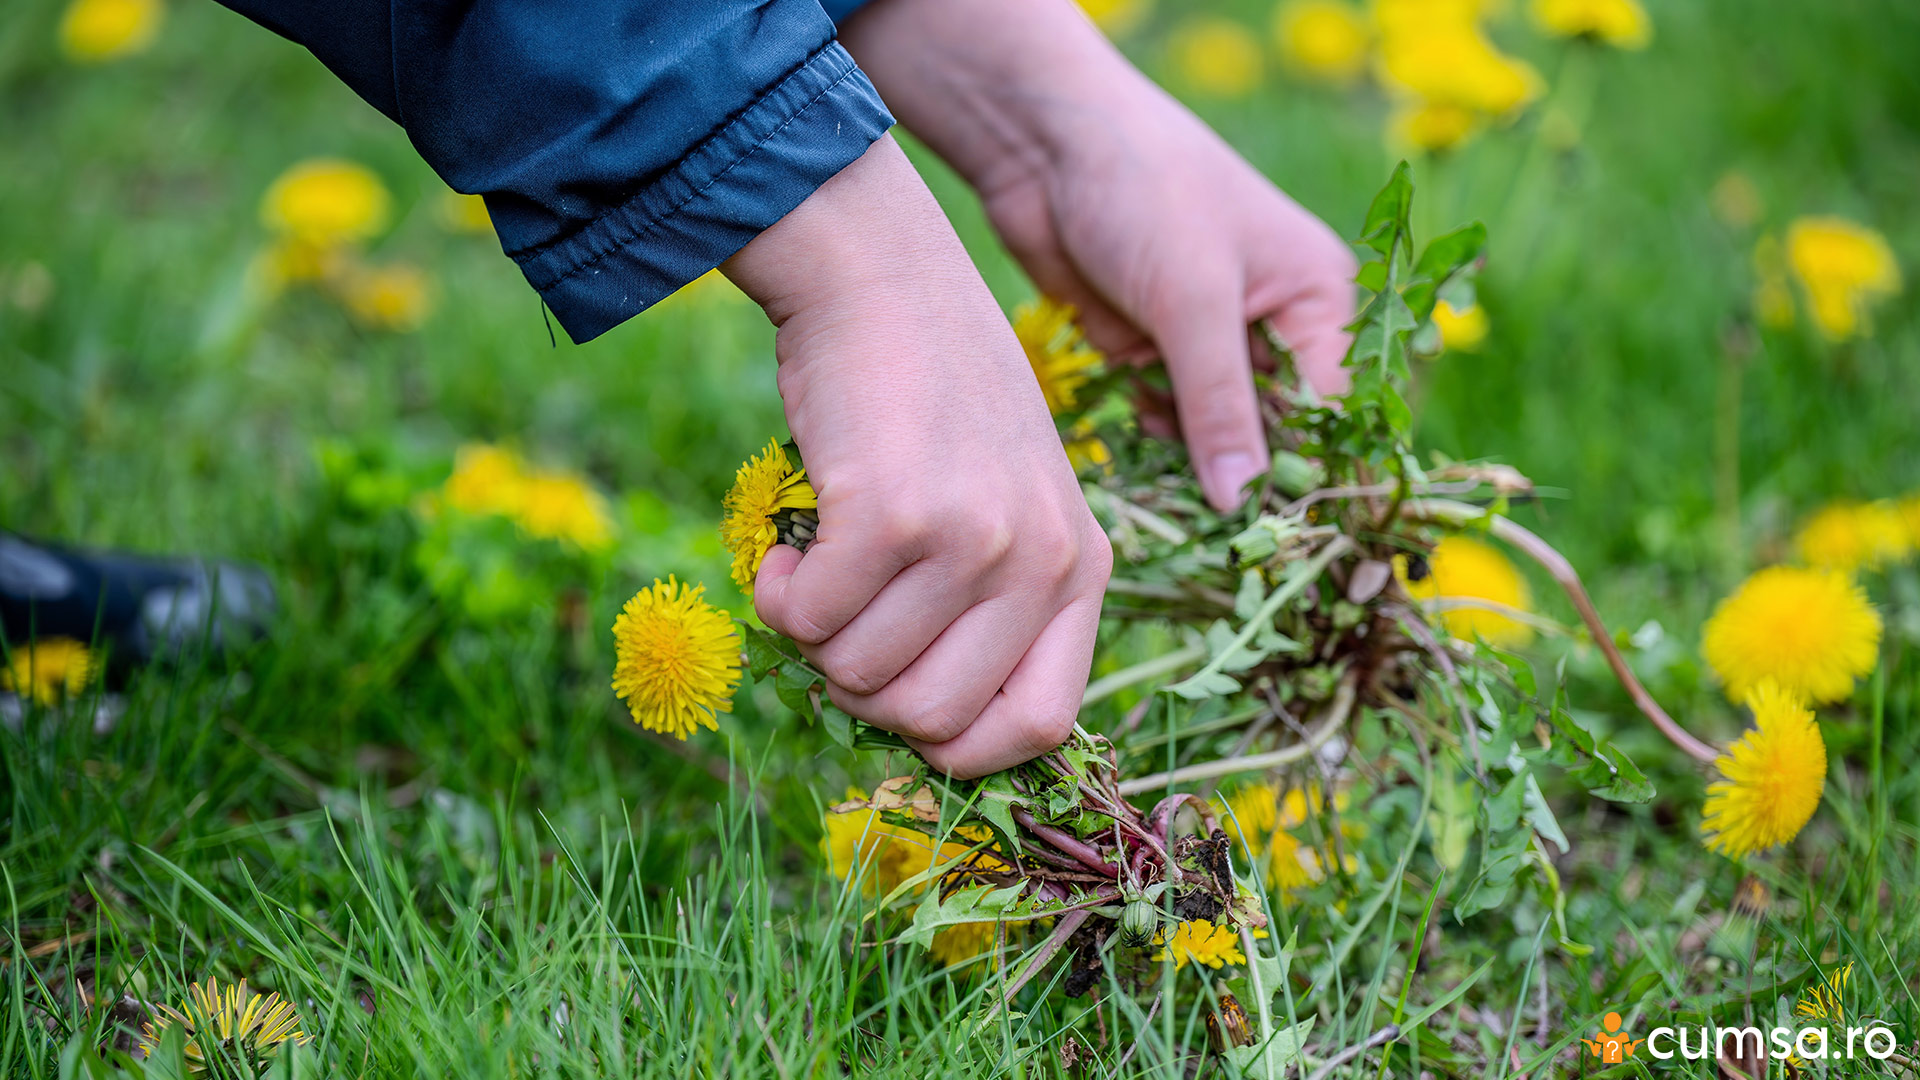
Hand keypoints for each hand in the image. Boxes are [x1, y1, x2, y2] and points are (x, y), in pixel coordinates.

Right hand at [723, 136, 1111, 777]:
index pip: (1043, 727)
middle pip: (934, 722)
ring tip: (815, 562)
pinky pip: (807, 621)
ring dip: (812, 636)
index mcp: (1082, 565)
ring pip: (858, 677)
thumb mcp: (1006, 499)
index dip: (961, 746)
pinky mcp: (892, 512)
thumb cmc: (930, 400)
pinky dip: (776, 597)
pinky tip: (783, 545)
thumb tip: (925, 734)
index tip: (903, 707)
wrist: (881, 275)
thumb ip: (992, 605)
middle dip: (863, 693)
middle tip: (839, 621)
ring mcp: (972, 537)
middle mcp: (1042, 559)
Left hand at [843, 0, 1357, 510]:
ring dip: (1192, 462)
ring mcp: (1206, 340)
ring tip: (1179, 507)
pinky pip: (1163, 418)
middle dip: (1248, 477)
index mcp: (1316, 299)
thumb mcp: (1193, 299)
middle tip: (1226, 540)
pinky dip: (1150, 437)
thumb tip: (1244, 502)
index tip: (1281, 538)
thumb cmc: (1144, 190)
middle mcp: (1272, 324)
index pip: (1332, 411)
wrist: (1042, 144)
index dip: (1309, 475)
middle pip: (1277, 431)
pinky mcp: (1148, 349)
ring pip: (1215, 433)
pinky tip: (1138, 447)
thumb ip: (1220, 405)